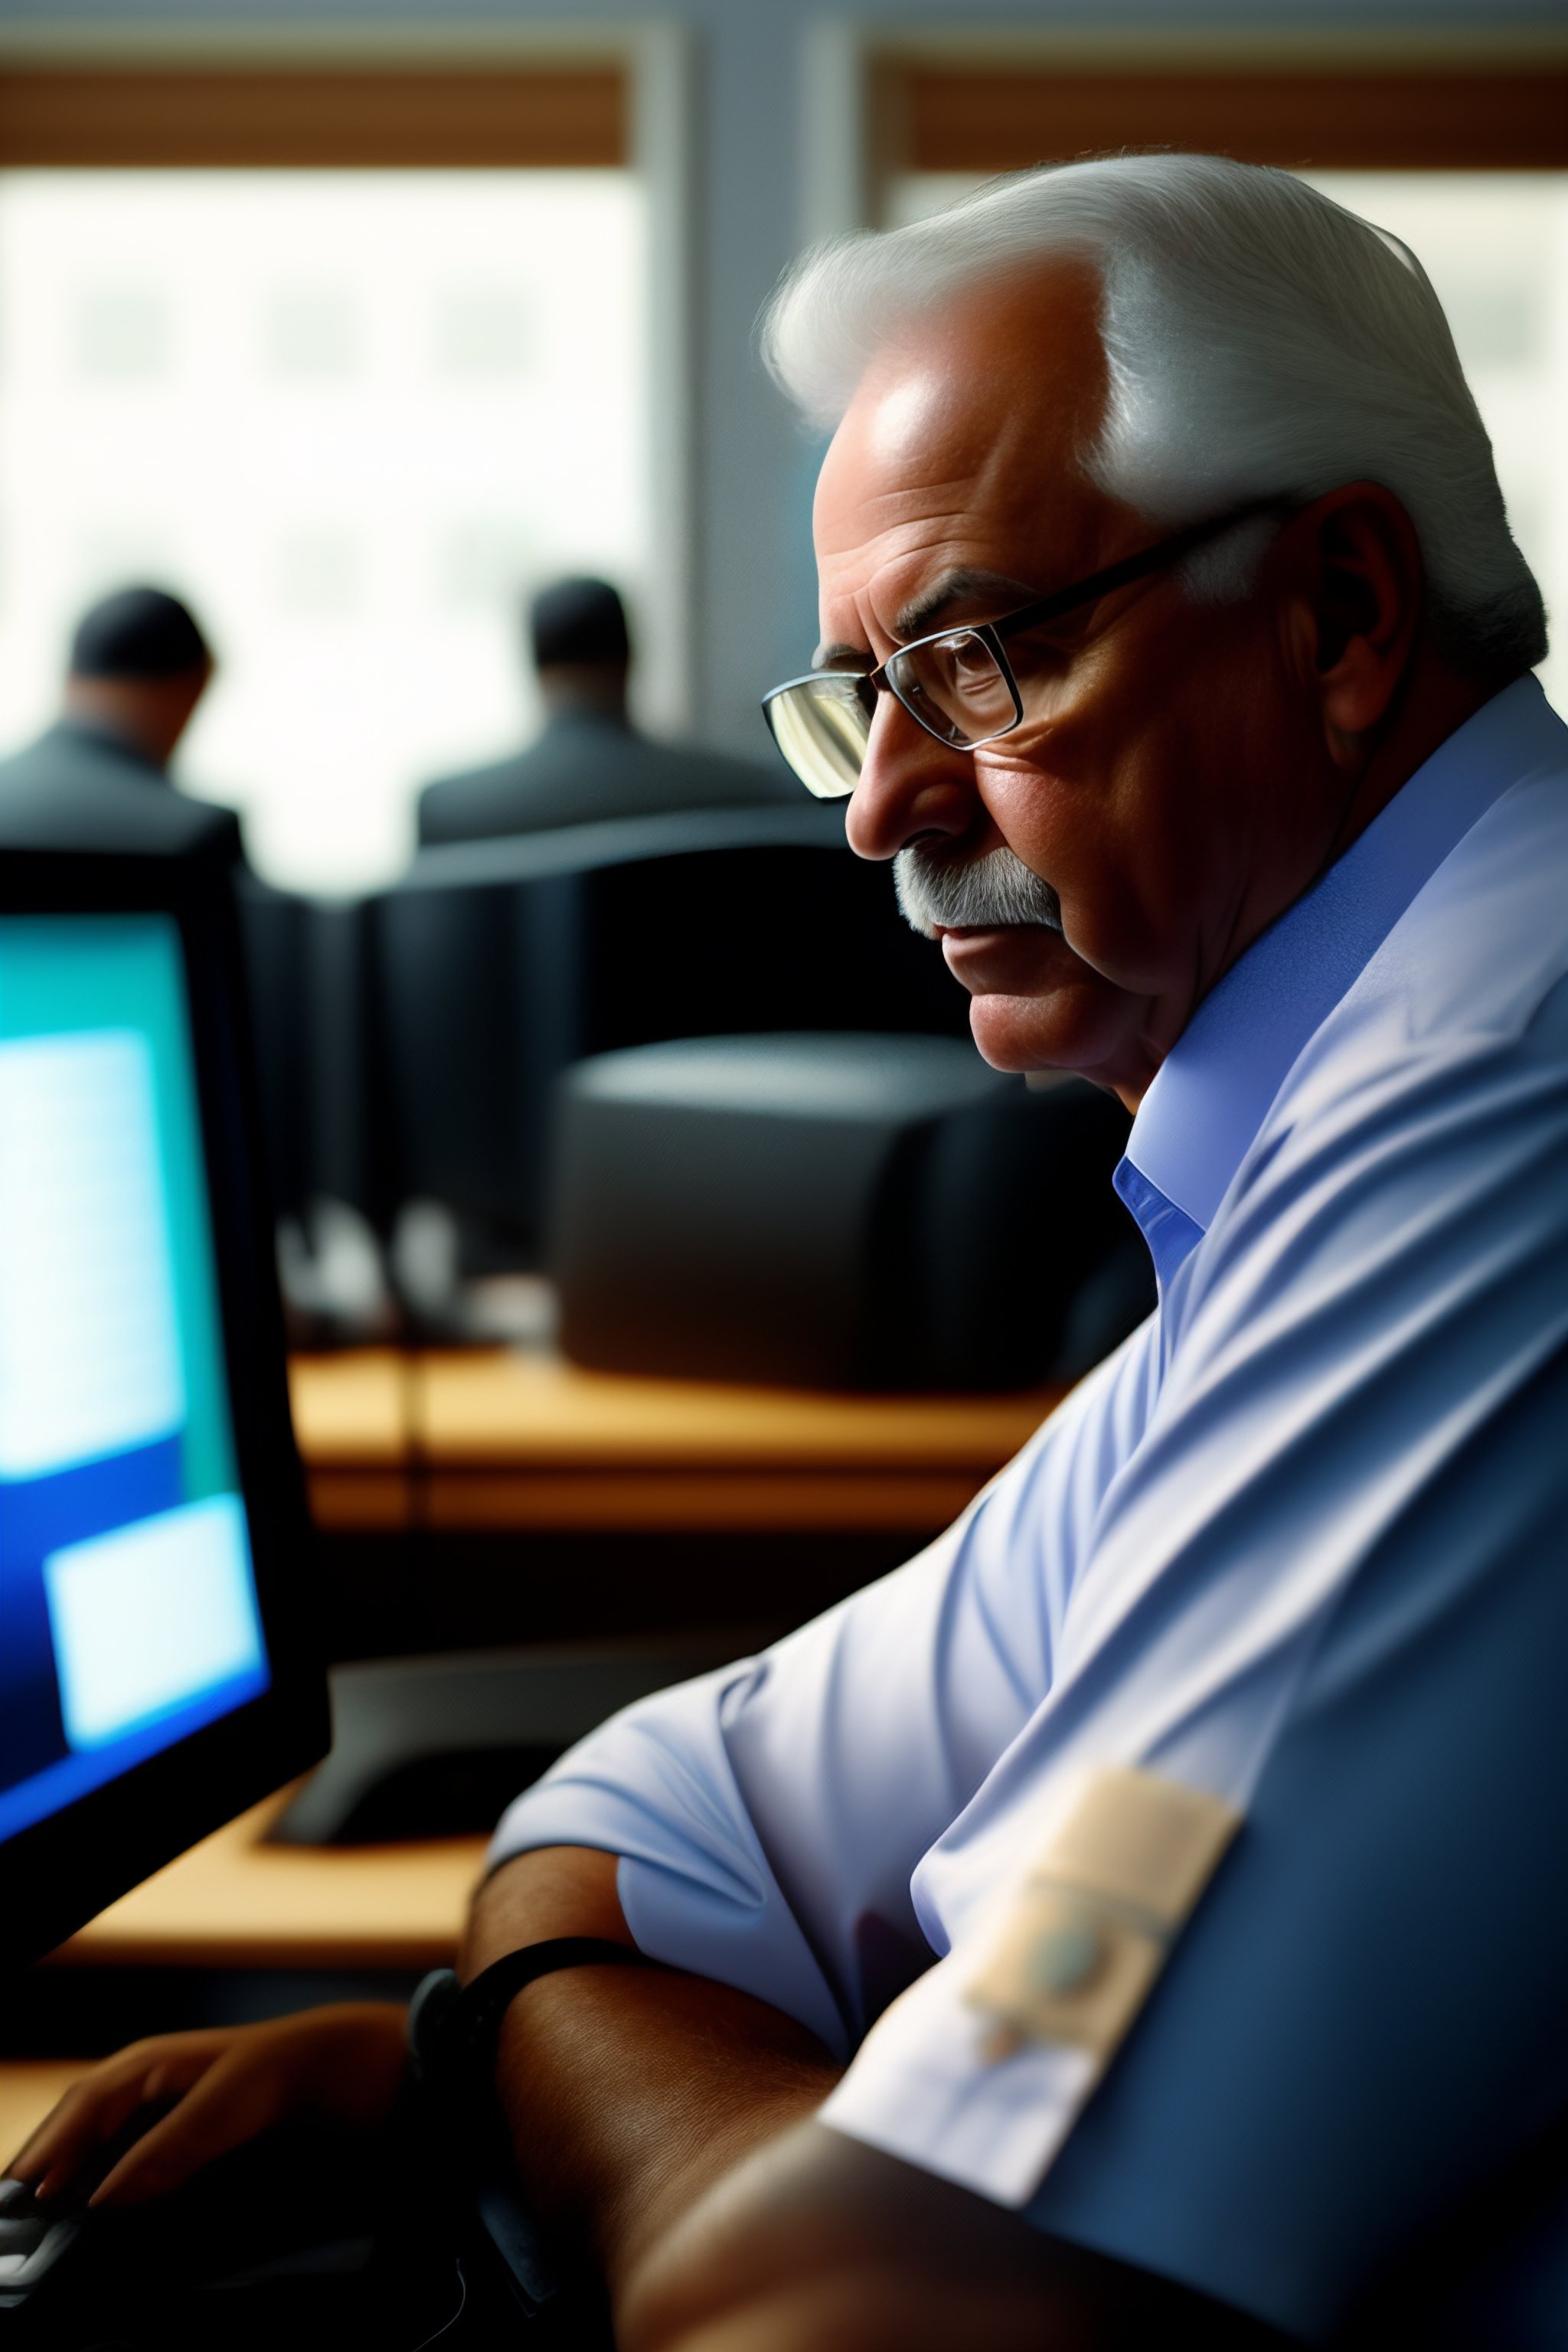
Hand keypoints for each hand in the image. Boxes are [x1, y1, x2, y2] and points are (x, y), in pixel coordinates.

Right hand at [6, 2001, 408, 2208]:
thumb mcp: (233, 2103)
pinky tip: (108, 2215)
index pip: (82, 2109)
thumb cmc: (302, 2066)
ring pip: (105, 2141)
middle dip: (46, 2163)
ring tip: (45, 2221)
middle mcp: (157, 2085)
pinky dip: (112, 2185)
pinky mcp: (200, 2139)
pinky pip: (140, 2160)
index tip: (24, 2200)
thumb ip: (171, 2147)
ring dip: (75, 2175)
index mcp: (154, 2065)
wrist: (369, 2068)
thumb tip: (105, 2196)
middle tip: (16, 2218)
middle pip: (82, 2124)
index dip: (48, 2152)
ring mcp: (177, 2110)